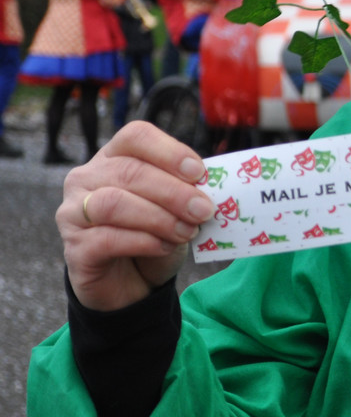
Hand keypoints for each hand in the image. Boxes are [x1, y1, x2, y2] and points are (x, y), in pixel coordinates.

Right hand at [58, 122, 214, 311]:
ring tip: (187, 231)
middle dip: (174, 192)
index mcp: (114, 156)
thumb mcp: (176, 205)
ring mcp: (73, 212)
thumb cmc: (156, 232)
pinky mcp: (74, 248)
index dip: (169, 151)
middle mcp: (86, 178)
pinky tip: (165, 247)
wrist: (131, 280)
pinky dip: (144, 242)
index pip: (135, 136)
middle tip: (204, 211)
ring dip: (159, 217)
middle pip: (129, 171)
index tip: (199, 172)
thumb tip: (211, 185)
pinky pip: (107, 239)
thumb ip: (187, 189)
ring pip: (113, 203)